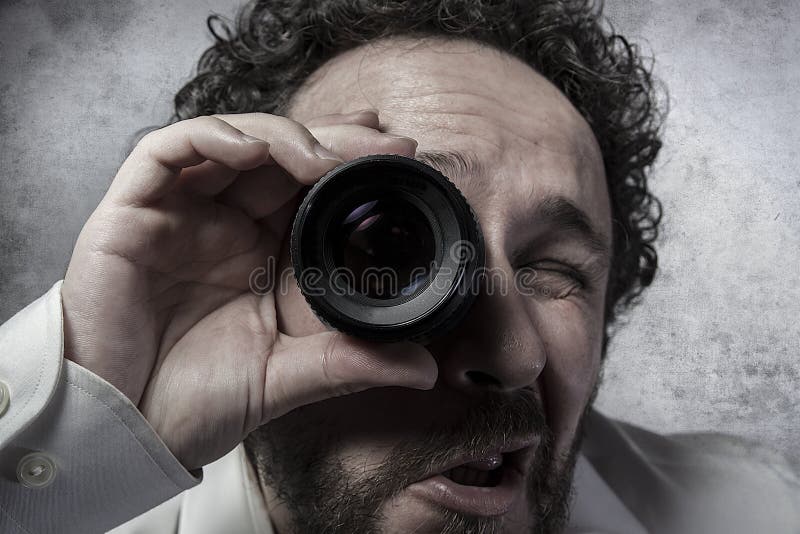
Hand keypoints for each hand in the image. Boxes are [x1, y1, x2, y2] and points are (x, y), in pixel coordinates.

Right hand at [61, 111, 437, 469]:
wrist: (124, 430)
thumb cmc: (196, 401)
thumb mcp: (286, 377)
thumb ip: (351, 364)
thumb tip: (427, 369)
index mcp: (264, 252)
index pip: (313, 187)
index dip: (353, 161)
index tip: (402, 152)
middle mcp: (226, 224)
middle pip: (283, 155)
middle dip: (333, 140)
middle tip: (381, 141)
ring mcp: (180, 214)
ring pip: (233, 141)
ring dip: (279, 137)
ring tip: (321, 156)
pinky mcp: (133, 212)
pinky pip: (165, 152)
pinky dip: (208, 139)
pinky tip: (248, 151)